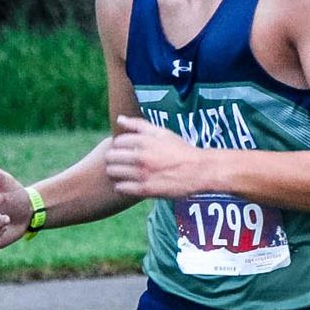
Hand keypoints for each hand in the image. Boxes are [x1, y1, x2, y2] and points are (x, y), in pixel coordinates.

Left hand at [103, 115, 219, 198]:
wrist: (198, 171)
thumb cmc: (180, 150)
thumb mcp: (162, 132)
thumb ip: (139, 125)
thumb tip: (119, 119)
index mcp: (144, 141)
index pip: (116, 142)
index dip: (119, 146)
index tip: (126, 150)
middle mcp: (141, 156)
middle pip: (111, 157)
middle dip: (114, 158)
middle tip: (121, 162)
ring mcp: (142, 174)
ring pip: (113, 172)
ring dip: (115, 172)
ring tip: (124, 173)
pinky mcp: (145, 190)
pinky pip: (121, 188)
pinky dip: (121, 186)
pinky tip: (129, 184)